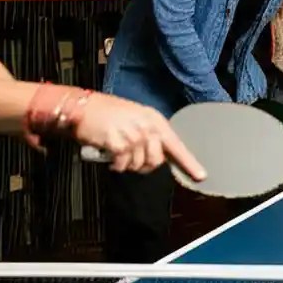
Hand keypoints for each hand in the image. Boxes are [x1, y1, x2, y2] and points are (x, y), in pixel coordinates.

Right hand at [73, 94, 205, 179]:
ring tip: (117, 154)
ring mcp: (133, 133)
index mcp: (154, 119)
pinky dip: (116, 165)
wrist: (81, 106)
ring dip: (127, 165)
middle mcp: (147, 126)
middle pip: (157, 160)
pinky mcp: (118, 142)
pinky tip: (109, 157)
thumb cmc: (106, 113)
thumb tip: (158, 156)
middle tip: (131, 161)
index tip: (201, 176)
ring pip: (139, 164)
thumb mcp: (134, 118)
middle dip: (145, 166)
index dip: (189, 162)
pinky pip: (123, 164)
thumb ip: (148, 135)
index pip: (176, 144)